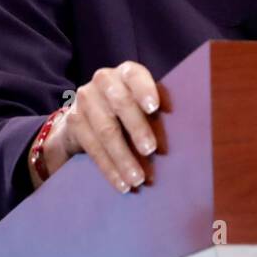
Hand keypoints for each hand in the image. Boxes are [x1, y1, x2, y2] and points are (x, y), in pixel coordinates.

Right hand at [35, 61, 161, 192]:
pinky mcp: (74, 121)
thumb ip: (155, 110)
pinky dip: (109, 169)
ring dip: (123, 158)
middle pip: (121, 104)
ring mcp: (85, 99)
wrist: (86, 114)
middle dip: (137, 129)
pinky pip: (93, 148)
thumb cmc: (128, 108)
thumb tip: (182, 133)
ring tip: (138, 179)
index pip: (135, 75)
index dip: (144, 90)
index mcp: (127, 72)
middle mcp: (104, 80)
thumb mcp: (140, 102)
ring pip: (106, 131)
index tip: (154, 108)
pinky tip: (121, 184)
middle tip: (150, 150)